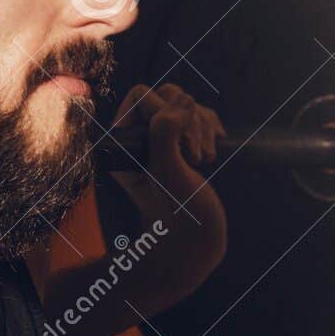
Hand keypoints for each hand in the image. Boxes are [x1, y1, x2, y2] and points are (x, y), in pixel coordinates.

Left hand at [106, 83, 227, 306]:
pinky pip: (198, 113)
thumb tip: (182, 101)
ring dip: (202, 127)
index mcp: (122, 141)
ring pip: (186, 103)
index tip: (183, 151)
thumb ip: (165, 133)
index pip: (142, 96)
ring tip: (202, 160)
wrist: (195, 240)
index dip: (165, 114)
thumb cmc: (178, 214)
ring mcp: (161, 138)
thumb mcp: (168, 173)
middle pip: (167, 95)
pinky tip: (212, 150)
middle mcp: (138, 137)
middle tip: (194, 158)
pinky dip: (210, 128)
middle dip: (189, 122)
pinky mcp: (182, 142)